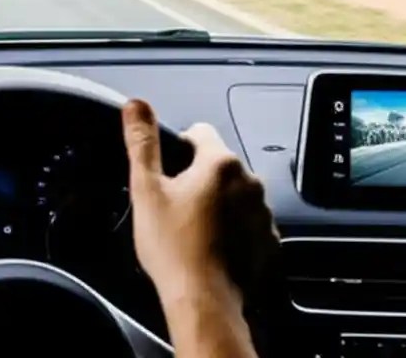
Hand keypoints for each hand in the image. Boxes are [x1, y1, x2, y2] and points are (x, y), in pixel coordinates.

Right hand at [122, 100, 277, 306]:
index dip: (177, 148)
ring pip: (234, 194)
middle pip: (218, 164)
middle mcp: (250, 182)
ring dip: (217, 203)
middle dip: (197, 178)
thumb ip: (142, 143)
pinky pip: (248, 223)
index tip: (165, 175)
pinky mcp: (269, 241)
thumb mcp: (146, 189)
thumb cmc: (173, 247)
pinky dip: (233, 229)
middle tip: (173, 206)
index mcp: (220, 162)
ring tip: (192, 230)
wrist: (203, 301)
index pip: (199, 132)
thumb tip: (136, 105)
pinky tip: (211, 247)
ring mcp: (263, 213)